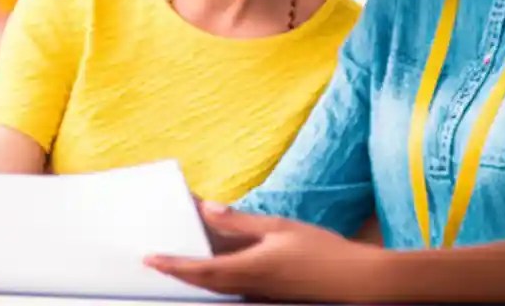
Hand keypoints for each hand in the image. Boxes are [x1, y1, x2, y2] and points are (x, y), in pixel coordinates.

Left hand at [146, 202, 381, 303]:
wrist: (354, 281)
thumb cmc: (321, 251)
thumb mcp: (279, 226)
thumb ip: (240, 221)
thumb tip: (209, 210)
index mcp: (248, 268)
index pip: (199, 269)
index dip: (172, 265)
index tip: (150, 259)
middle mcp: (248, 286)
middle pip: (202, 283)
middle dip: (177, 272)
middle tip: (156, 261)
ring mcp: (259, 294)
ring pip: (217, 287)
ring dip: (195, 276)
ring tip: (178, 260)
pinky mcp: (269, 295)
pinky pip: (234, 288)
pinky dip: (217, 277)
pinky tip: (216, 265)